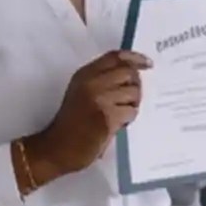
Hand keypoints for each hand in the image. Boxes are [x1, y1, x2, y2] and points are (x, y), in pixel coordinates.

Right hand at [27, 50, 151, 179]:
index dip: (134, 57)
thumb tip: (132, 76)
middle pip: (128, 72)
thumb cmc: (70, 123)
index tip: (147, 63)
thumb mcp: (80, 92)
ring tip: (122, 115)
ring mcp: (100, 99)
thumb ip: (101, 81)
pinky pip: (131, 111)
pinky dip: (129, 119)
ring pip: (133, 92)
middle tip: (132, 99)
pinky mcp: (108, 117)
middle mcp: (92, 82)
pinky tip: (118, 125)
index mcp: (84, 74)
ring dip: (133, 104)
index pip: (114, 56)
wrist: (57, 148)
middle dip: (136, 85)